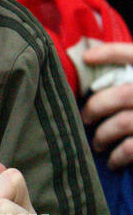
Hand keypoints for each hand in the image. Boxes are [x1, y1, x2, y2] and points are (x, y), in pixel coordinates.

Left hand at [80, 41, 132, 169]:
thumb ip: (131, 75)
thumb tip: (94, 63)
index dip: (111, 53)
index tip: (86, 57)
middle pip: (123, 95)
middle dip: (97, 106)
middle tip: (86, 116)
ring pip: (122, 123)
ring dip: (103, 135)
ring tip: (97, 142)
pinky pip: (131, 148)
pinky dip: (117, 156)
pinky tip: (112, 161)